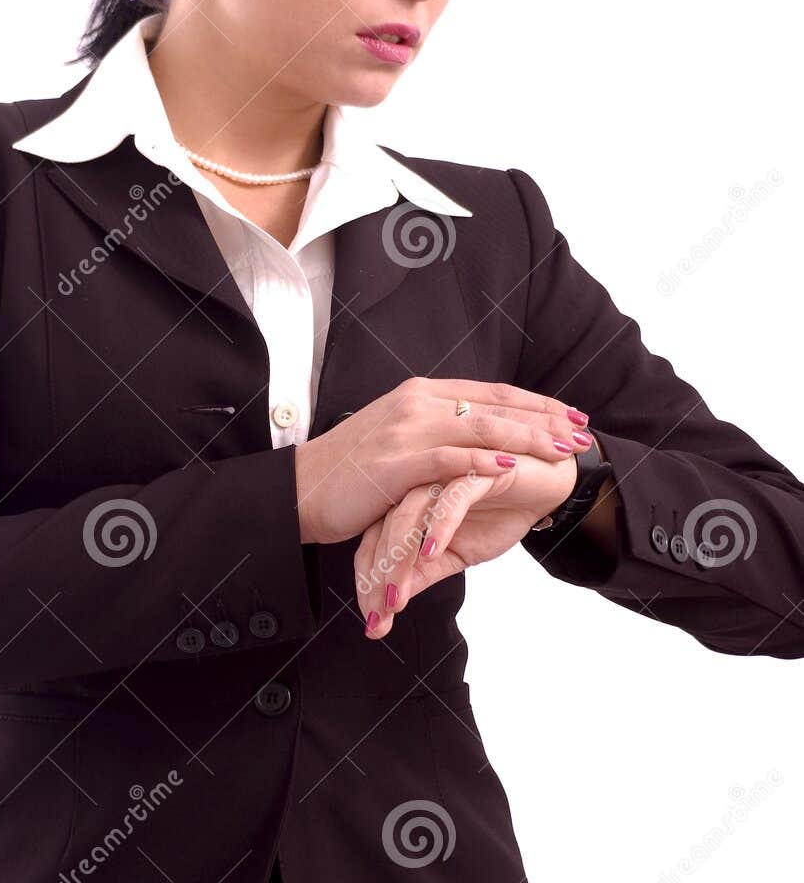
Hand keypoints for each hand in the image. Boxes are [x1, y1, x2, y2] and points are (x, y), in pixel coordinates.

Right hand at [294, 376, 588, 547]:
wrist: (300, 490)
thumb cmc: (349, 472)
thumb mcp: (398, 438)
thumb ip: (435, 431)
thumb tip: (474, 437)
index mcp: (421, 394)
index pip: (492, 392)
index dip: (536, 403)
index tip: (572, 414)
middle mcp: (416, 403)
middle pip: (495, 405)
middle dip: (545, 419)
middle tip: (583, 432)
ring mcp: (405, 430)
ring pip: (480, 426)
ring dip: (528, 437)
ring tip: (562, 450)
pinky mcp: (395, 463)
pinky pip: (448, 458)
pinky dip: (483, 460)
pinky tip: (512, 466)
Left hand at [355, 450, 579, 636]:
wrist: (549, 487)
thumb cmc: (500, 514)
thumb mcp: (458, 554)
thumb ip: (422, 573)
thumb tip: (390, 607)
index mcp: (408, 502)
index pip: (375, 542)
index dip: (370, 582)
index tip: (372, 623)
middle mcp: (419, 485)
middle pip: (384, 530)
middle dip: (380, 577)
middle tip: (380, 615)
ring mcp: (444, 474)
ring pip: (409, 513)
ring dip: (400, 556)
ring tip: (396, 596)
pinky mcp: (476, 468)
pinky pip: (452, 497)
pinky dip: (440, 525)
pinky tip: (433, 553)